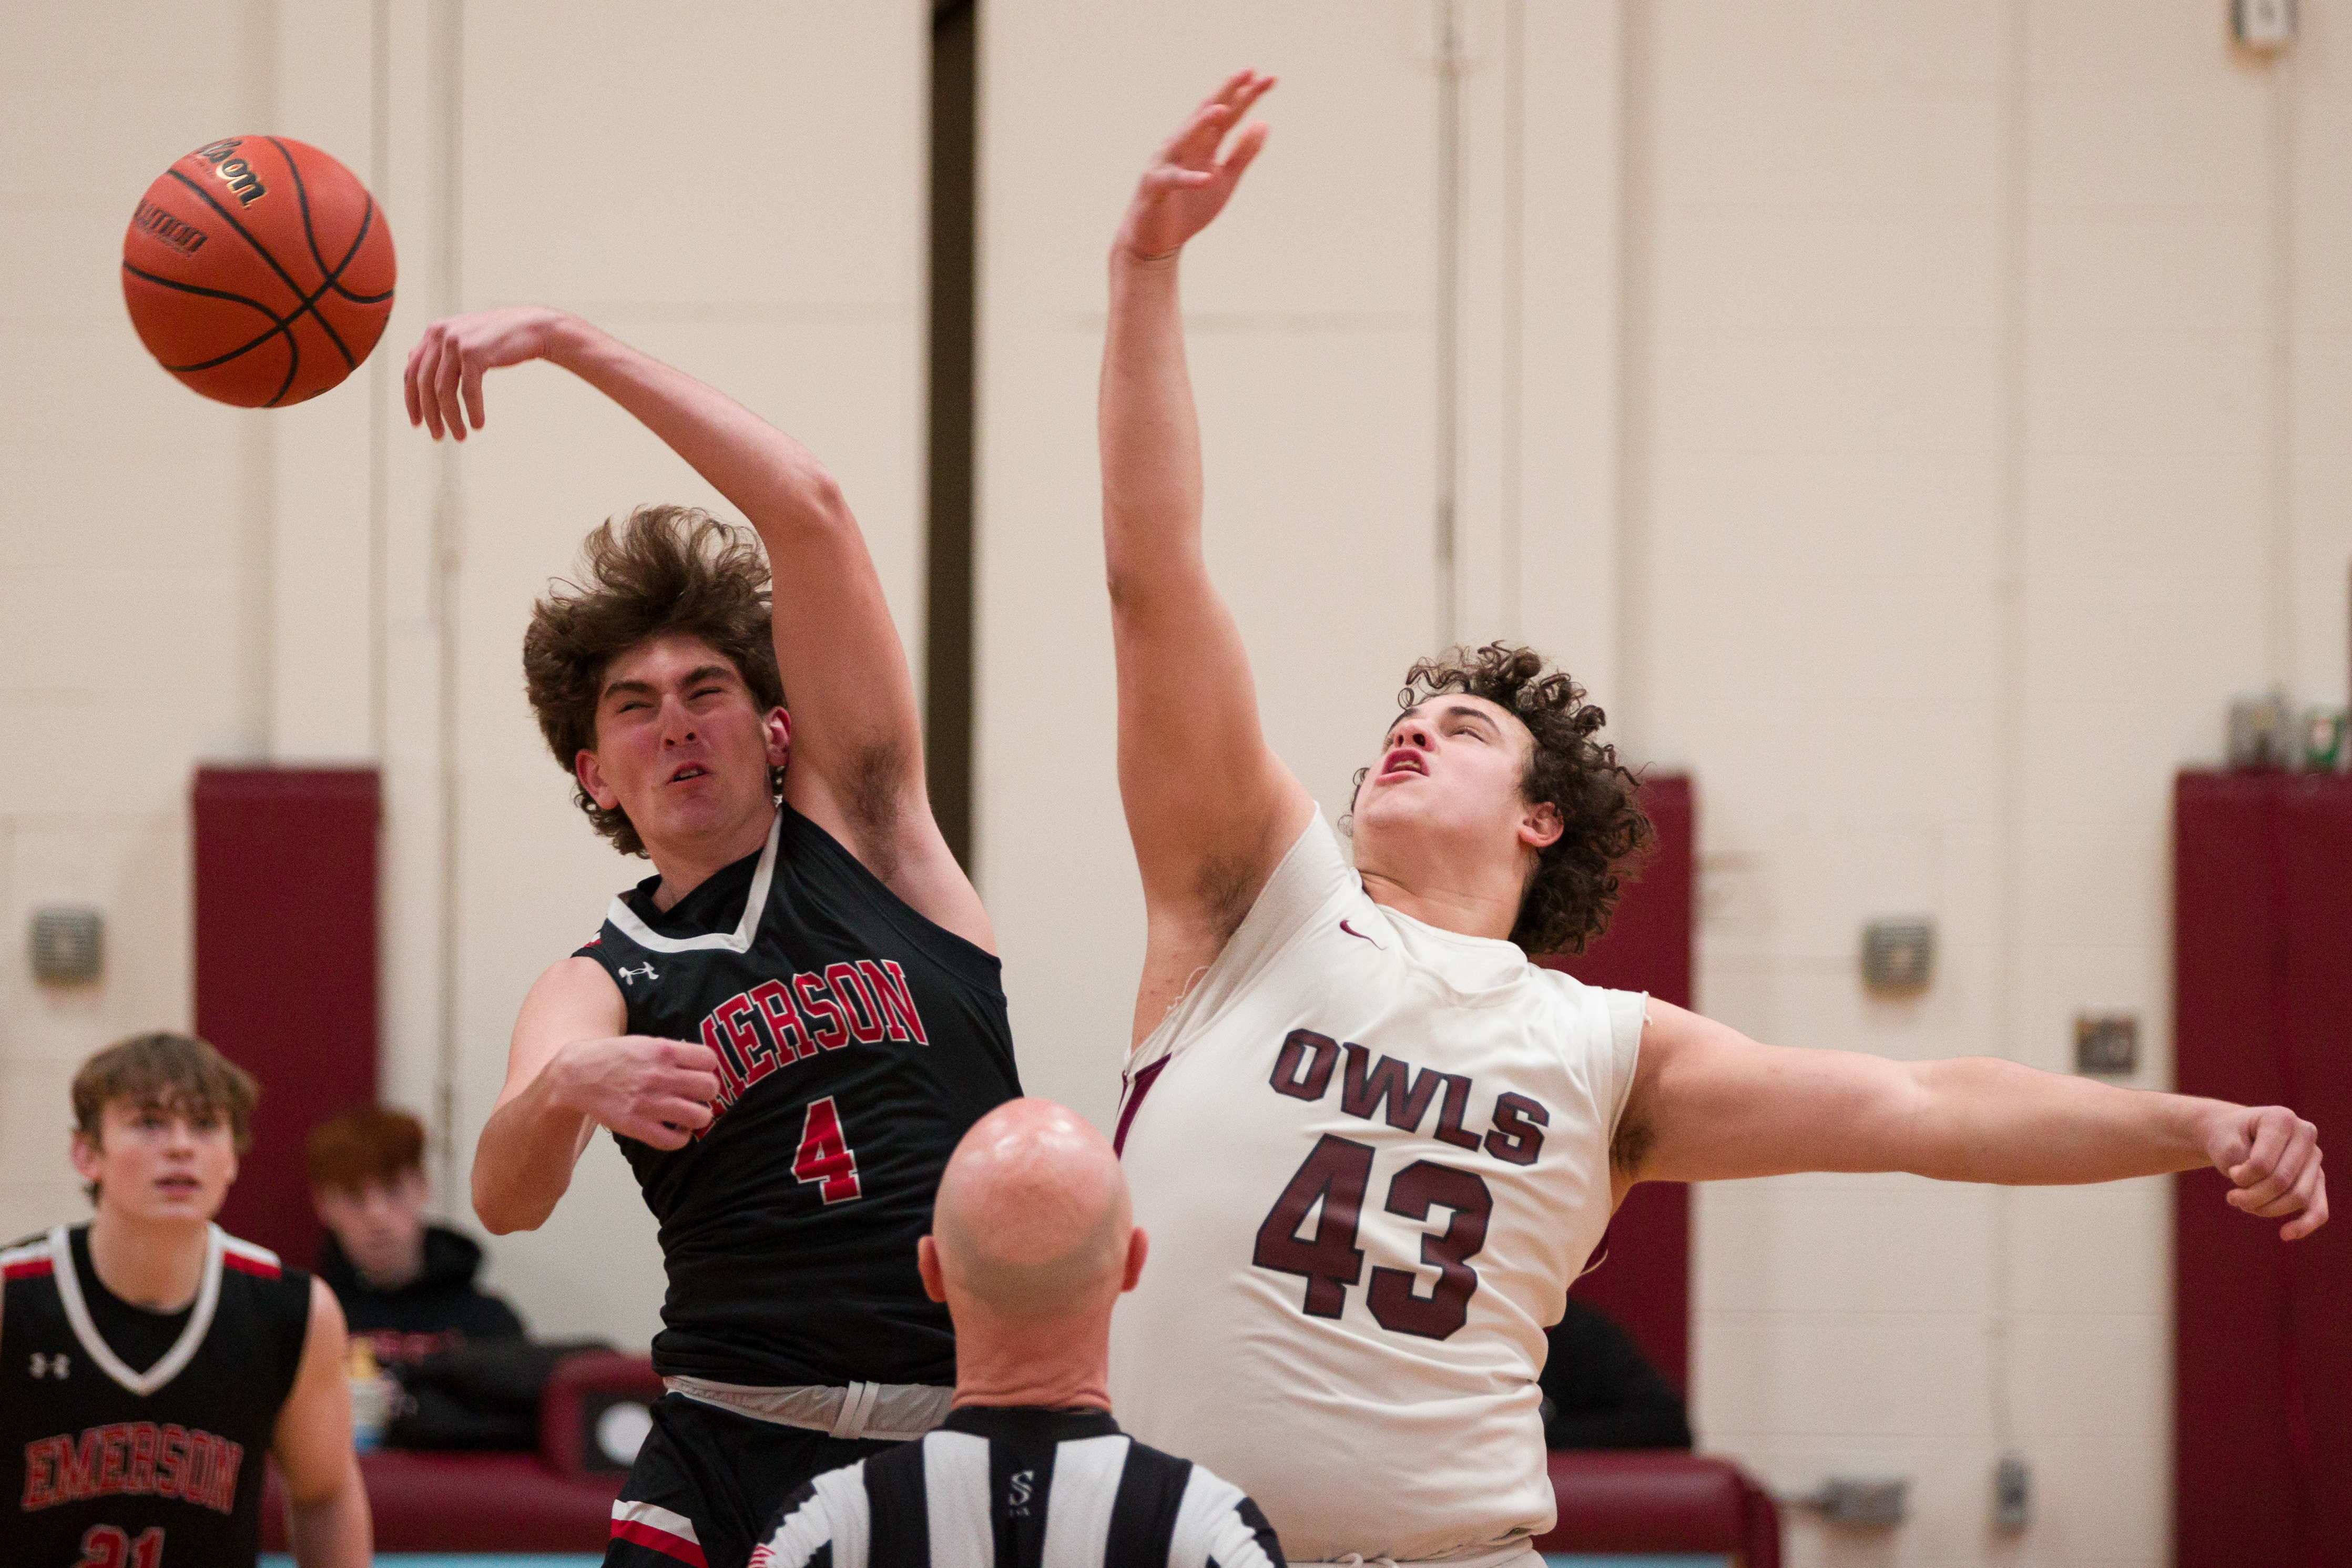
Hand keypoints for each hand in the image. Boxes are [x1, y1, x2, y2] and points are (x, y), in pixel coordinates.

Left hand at [402, 306, 571, 440]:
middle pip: (423, 384)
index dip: (411, 400)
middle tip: (438, 436)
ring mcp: (455, 342)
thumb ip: (442, 353)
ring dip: (451, 417)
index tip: (417, 423)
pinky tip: (478, 424)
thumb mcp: (465, 341)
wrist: (532, 327)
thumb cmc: (501, 339)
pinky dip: (472, 411)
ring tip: (460, 436)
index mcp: (433, 332)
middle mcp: (439, 334)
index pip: (411, 372)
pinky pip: (467, 390)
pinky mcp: (473, 353)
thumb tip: (420, 373)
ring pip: (443, 390)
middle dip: (429, 414)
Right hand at [551, 1035, 721, 1151]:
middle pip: (710, 1088)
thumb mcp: (644, 1042)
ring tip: (690, 1115)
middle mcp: (660, 1076)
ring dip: (699, 1117)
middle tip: (698, 1096)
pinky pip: (674, 1140)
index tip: (701, 1073)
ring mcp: (649, 1103)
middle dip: (708, 1093)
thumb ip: (673, 1051)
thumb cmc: (613, 1057)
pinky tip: (676, 1130)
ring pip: (699, 1116)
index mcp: (663, 1051)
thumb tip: (702, 1062)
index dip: (708, 1068)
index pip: (710, 1059)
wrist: (577, 1076)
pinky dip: (681, 1138)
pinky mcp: (637, 1126)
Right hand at [1114, 70, 1275, 262]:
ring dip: (1200, 125)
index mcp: (1201, 144)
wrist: (1156, 243)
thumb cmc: (1189, 209)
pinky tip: (1206, 177)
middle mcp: (1182, 146)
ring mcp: (1166, 164)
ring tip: (1222, 110)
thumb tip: (1264, 123)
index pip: (1227, 115)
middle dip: (1226, 94)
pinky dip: (1189, 179)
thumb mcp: (1224, 180)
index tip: (1269, 79)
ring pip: (1183, 140)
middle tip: (1248, 73)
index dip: (1246, 96)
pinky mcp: (1155, 188)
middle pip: (1206, 116)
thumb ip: (1243, 153)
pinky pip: (1173, 181)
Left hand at [2207, 1104, 2327, 1239]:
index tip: (2231, 1174)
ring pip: (2297, 1198)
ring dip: (2265, 1209)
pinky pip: (2318, 1209)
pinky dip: (2304, 1225)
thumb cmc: (2228, 1138)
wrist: (2234, 1134)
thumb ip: (2243, 1167)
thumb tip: (2264, 1198)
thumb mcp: (2224, 1145)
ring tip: (2241, 1203)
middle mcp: (2305, 1135)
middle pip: (2282, 1182)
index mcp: (2282, 1119)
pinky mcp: (2317, 1179)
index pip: (2264, 1163)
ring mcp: (2314, 1158)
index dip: (2242, 1178)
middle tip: (2232, 1198)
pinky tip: (2285, 1235)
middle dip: (2252, 1197)